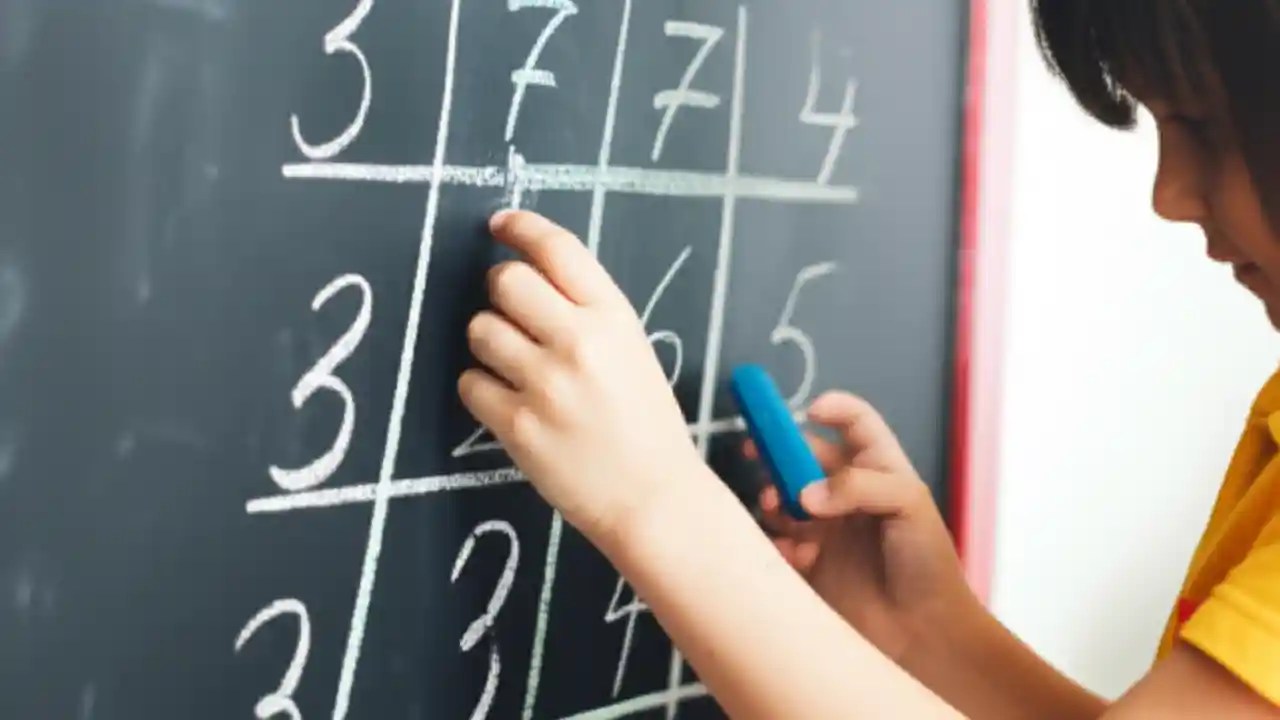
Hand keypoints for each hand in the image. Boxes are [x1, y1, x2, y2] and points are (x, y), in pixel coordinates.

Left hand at [458, 210, 707, 542]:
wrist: (654, 500)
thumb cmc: (646, 425)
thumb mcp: (632, 351)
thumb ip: (588, 313)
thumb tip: (528, 277)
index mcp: (614, 317)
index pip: (557, 249)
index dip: (520, 227)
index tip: (500, 224)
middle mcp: (579, 342)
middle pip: (506, 282)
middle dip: (501, 292)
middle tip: (512, 315)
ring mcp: (546, 384)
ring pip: (480, 329)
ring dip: (489, 343)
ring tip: (516, 368)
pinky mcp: (518, 425)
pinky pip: (471, 383)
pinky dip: (483, 390)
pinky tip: (511, 404)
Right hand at [750, 391, 978, 666]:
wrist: (922, 635)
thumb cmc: (927, 564)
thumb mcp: (909, 505)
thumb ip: (858, 485)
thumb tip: (805, 493)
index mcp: (879, 471)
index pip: (856, 425)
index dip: (834, 409)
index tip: (810, 410)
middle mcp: (847, 495)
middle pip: (804, 456)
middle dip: (778, 449)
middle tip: (754, 448)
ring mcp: (824, 528)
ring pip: (782, 496)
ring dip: (773, 496)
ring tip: (778, 509)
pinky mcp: (806, 562)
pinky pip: (775, 541)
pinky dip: (775, 542)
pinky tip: (794, 555)